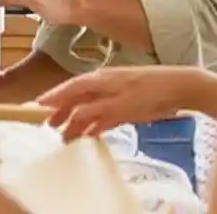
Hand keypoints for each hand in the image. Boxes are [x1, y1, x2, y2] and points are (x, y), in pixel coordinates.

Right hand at [34, 66, 209, 140]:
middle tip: (47, 126)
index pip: (69, 89)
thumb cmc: (149, 93)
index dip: (53, 98)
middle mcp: (103, 84)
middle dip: (61, 112)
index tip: (36, 106)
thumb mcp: (119, 105)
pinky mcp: (127, 104)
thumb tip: (70, 116)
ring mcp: (115, 94)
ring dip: (77, 121)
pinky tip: (91, 134)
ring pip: (90, 108)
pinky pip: (104, 115)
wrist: (180, 88)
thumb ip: (93, 111)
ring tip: (65, 136)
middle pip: (76, 98)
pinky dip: (95, 124)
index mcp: (98, 80)